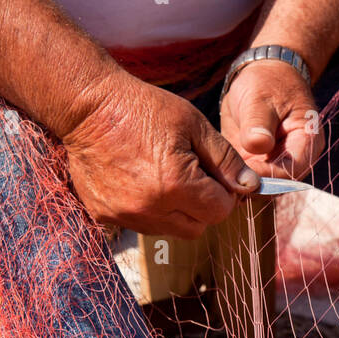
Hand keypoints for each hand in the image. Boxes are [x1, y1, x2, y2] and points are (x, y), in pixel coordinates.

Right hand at [61, 70, 258, 237]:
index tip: (215, 175)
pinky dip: (150, 211)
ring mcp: (125, 215)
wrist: (87, 107)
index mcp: (176, 184)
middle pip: (197, 228)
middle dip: (203, 207)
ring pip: (170, 230)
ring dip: (177, 211)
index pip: (220, 211)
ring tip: (165, 176)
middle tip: (193, 176)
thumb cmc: (144, 109)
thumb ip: (226, 160)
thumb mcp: (194, 125)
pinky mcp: (106, 216)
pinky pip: (142, 225)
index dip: (224, 194)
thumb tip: (250, 186)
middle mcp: (150, 208)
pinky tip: (141, 182)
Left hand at [220, 60, 324, 179]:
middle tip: (222, 179)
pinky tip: (213, 173)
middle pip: (275, 185)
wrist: (261, 76)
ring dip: (238, 184)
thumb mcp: (260, 97)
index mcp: (306, 142)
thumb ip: (258, 122)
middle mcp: (294, 159)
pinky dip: (231, 178)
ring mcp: (275, 165)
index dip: (266, 176)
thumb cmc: (266, 82)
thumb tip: (257, 145)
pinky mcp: (258, 166)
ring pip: (259, 186)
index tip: (240, 170)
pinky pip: (246, 180)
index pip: (291, 171)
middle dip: (249, 184)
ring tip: (214, 175)